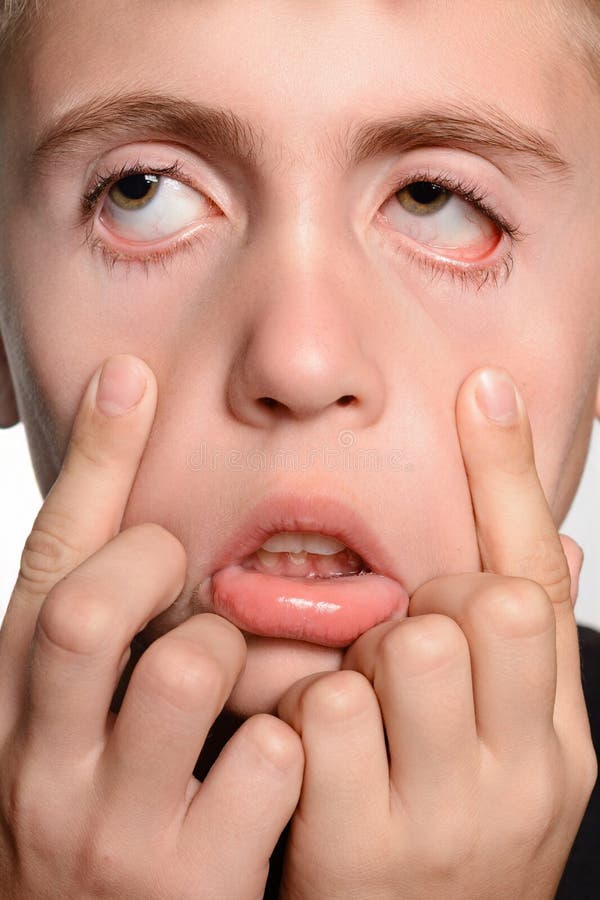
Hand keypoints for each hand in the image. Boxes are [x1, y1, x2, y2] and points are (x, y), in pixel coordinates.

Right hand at [0, 354, 301, 899]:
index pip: (45, 566)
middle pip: (84, 607)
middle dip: (150, 565)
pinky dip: (289, 737)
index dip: (90, 465)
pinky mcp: (192, 885)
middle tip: (181, 578)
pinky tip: (284, 757)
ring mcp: (114, 828)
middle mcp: (44, 764)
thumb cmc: (100, 816)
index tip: (132, 378)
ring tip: (238, 687)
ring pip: (189, 666)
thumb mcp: (76, 725)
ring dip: (231, 655)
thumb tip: (138, 516)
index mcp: (17, 711)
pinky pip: (271, 755)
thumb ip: (101, 634)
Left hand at [278, 366, 596, 899]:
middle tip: (394, 663)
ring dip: (359, 665)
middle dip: (424, 611)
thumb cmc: (446, 852)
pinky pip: (325, 716)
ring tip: (351, 715)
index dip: (510, 476)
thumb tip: (552, 542)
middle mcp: (520, 774)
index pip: (540, 583)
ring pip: (402, 647)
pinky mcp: (358, 853)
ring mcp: (445, 817)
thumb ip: (520, 663)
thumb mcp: (505, 762)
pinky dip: (303, 718)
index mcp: (557, 742)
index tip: (483, 387)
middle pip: (479, 604)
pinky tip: (305, 760)